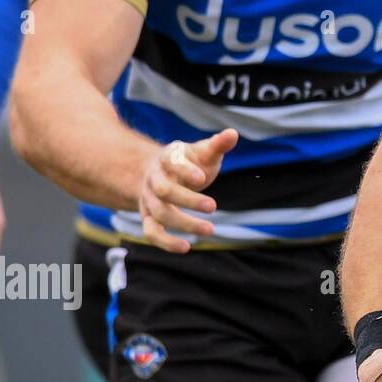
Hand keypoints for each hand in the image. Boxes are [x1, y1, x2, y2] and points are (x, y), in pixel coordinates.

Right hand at [137, 128, 237, 251]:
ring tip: (210, 230)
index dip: (185, 170)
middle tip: (213, 207)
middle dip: (188, 200)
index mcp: (168, 158)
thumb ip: (217, 145)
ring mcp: (149, 199)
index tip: (202, 178)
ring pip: (159, 213)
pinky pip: (151, 232)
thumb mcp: (203, 151)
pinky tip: (186, 248)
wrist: (161, 173)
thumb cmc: (189, 162)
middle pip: (164, 191)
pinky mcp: (148, 217)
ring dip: (184, 223)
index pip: (172, 162)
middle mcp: (154, 179)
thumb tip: (233, 133)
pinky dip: (165, 242)